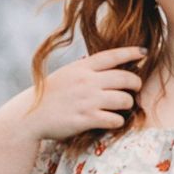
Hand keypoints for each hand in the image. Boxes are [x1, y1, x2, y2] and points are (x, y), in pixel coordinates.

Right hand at [5, 44, 146, 142]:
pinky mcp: (87, 119)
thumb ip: (86, 71)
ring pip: (124, 99)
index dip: (131, 52)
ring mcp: (87, 100)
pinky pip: (115, 119)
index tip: (144, 52)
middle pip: (125, 78)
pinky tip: (113, 120)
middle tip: (135, 88)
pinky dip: (118, 120)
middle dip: (135, 84)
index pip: (112, 56)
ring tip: (122, 107)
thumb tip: (108, 68)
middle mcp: (87, 81)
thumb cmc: (49, 96)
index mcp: (81, 68)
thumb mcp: (66, 75)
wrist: (30, 116)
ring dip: (127, 104)